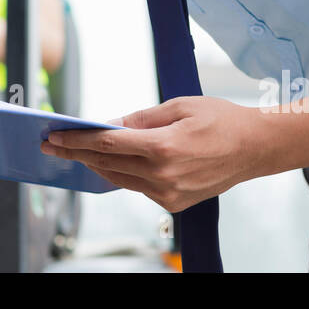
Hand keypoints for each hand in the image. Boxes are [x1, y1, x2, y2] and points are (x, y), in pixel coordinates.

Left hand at [40, 96, 269, 211]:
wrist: (255, 148)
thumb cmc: (220, 119)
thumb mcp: (179, 106)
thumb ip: (141, 118)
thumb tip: (110, 124)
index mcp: (163, 147)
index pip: (107, 144)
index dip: (77, 140)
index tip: (55, 136)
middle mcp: (163, 175)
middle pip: (107, 164)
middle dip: (77, 153)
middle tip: (53, 144)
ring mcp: (169, 193)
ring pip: (119, 179)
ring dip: (95, 165)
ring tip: (75, 152)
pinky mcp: (174, 202)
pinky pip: (138, 187)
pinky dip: (122, 173)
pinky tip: (109, 162)